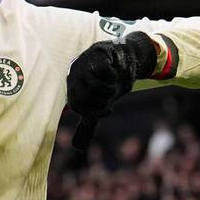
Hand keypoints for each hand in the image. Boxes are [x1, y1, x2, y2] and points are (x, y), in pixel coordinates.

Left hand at [67, 33, 159, 151]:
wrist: (128, 62)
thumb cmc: (110, 85)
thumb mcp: (98, 107)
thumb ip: (87, 126)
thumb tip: (77, 148)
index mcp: (71, 86)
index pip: (77, 106)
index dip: (95, 111)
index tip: (108, 110)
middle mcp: (74, 72)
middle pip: (86, 97)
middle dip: (103, 102)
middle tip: (111, 97)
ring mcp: (85, 60)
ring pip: (94, 85)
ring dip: (109, 90)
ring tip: (112, 86)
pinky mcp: (97, 51)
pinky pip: (103, 71)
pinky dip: (113, 77)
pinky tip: (115, 73)